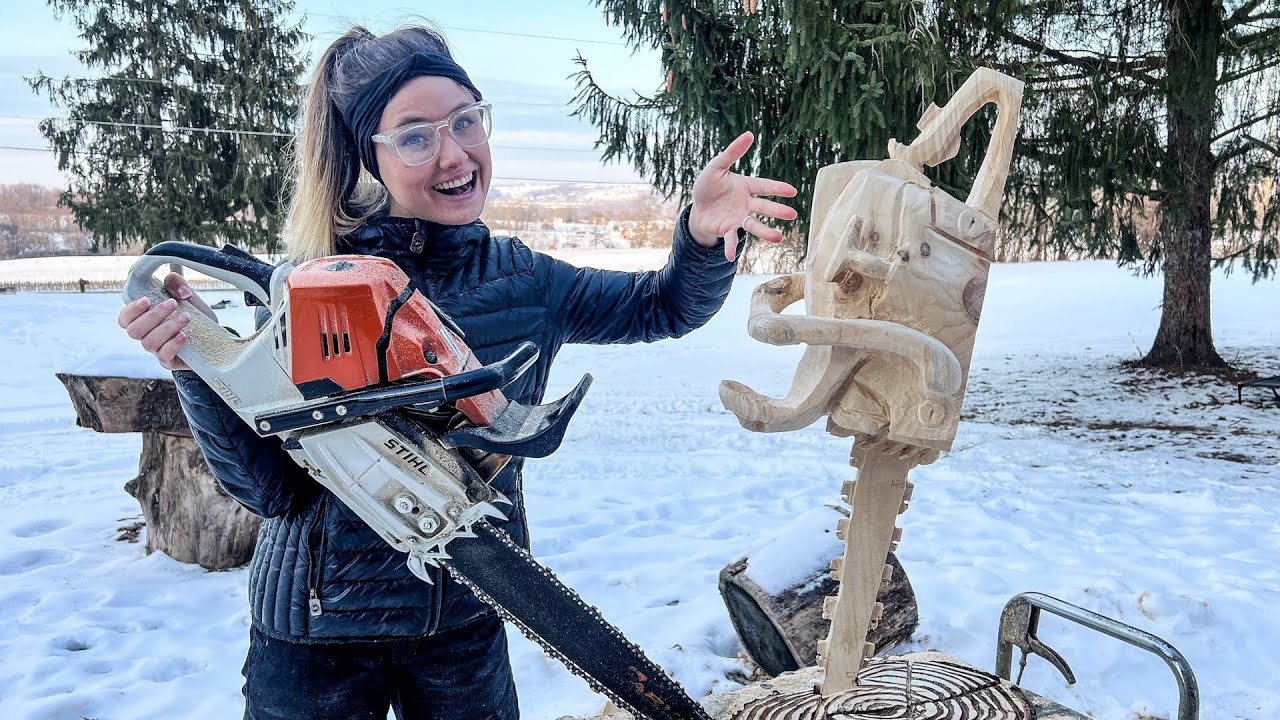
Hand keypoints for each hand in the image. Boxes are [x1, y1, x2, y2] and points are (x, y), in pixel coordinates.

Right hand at [117, 273, 216, 370]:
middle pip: (134, 331)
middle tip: (173, 304)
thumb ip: (178, 286)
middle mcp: (147, 336)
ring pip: (149, 342)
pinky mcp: (169, 361)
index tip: (147, 300)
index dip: (131, 311)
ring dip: (167, 327)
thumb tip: (171, 280)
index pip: (124, 319)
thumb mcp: (188, 298)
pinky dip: (173, 344)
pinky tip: (184, 335)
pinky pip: (164, 356)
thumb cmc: (196, 316)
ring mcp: (157, 350)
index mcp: (145, 320)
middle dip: (153, 316)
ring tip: (186, 318)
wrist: (214, 338)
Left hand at [688, 131, 798, 261]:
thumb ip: (732, 152)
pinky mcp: (727, 230)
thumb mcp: (716, 166)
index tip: (792, 191)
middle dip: (777, 211)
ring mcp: (738, 218)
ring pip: (754, 226)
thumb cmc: (709, 185)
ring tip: (778, 239)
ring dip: (765, 232)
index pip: (764, 186)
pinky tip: (730, 256)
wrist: (697, 206)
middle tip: (793, 215)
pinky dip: (731, 247)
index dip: (777, 188)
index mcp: (746, 187)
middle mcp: (746, 204)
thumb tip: (749, 134)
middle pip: (764, 207)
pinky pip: (731, 239)